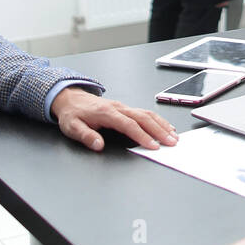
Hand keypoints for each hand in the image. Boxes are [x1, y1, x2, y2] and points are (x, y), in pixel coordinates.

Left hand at [51, 88, 177, 150]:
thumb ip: (86, 136)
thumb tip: (98, 145)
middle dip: (159, 131)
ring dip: (162, 125)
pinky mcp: (125, 108)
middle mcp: (118, 108)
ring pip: (147, 114)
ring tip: (173, 136)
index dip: (142, 136)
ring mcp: (123, 107)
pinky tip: (165, 126)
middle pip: (143, 118)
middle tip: (171, 142)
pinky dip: (158, 120)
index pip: (129, 125)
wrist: (71, 99)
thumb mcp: (72, 127)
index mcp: (107, 113)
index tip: (153, 146)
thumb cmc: (73, 114)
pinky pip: (145, 112)